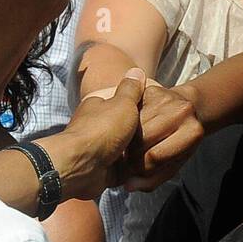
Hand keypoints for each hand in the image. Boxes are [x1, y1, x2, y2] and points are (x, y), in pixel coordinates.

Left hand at [45, 68, 146, 201]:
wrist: (83, 166)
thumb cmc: (103, 129)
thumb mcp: (123, 103)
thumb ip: (132, 89)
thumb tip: (136, 71)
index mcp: (98, 106)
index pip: (122, 103)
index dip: (140, 108)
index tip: (156, 113)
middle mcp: (96, 127)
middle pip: (126, 128)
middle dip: (141, 134)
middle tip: (160, 136)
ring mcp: (99, 149)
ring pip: (127, 150)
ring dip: (138, 154)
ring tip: (157, 152)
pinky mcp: (103, 170)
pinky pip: (124, 169)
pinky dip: (133, 170)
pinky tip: (147, 168)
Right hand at [121, 83, 204, 191]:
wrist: (188, 109)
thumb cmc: (180, 141)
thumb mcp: (173, 163)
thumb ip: (153, 179)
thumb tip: (128, 186)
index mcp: (193, 133)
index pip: (154, 157)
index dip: (138, 168)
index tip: (131, 172)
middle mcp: (182, 112)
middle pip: (142, 140)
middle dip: (129, 154)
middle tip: (125, 161)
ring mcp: (166, 98)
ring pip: (133, 125)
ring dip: (124, 139)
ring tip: (125, 147)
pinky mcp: (151, 89)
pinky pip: (129, 110)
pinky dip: (124, 122)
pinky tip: (125, 129)